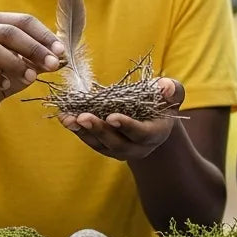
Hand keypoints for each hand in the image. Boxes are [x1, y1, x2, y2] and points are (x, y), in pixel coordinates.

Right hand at [0, 12, 64, 117]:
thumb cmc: (5, 74)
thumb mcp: (28, 66)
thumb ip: (42, 59)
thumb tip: (63, 57)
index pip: (24, 21)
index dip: (44, 35)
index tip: (60, 51)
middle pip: (9, 32)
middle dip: (34, 48)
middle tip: (51, 64)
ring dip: (14, 63)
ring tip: (31, 77)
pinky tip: (5, 86)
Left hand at [57, 78, 184, 160]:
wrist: (153, 120)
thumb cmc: (162, 102)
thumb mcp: (172, 94)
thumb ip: (172, 90)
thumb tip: (165, 87)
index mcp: (155, 134)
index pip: (140, 133)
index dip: (126, 126)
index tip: (112, 117)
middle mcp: (137, 147)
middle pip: (116, 143)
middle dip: (98, 130)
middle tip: (82, 117)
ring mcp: (119, 149)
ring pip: (99, 144)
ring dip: (82, 131)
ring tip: (67, 118)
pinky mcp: (104, 146)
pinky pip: (90, 140)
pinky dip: (76, 129)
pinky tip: (64, 117)